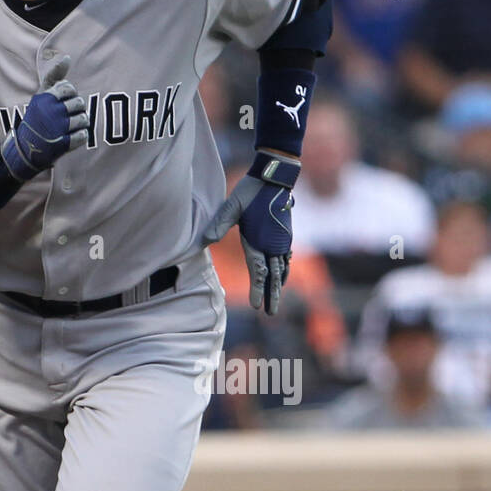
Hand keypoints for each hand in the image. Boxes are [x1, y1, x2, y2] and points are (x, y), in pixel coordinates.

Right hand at [1, 55, 88, 179]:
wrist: (27, 147)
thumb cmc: (38, 116)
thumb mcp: (42, 94)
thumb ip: (55, 75)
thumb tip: (67, 56)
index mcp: (45, 98)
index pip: (69, 88)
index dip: (68, 95)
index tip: (61, 102)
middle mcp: (51, 112)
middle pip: (79, 103)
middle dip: (75, 109)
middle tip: (65, 116)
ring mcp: (58, 129)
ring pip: (84, 119)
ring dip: (79, 123)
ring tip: (69, 126)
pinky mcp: (63, 145)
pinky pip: (83, 135)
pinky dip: (80, 136)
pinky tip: (71, 136)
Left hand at [203, 172, 293, 314]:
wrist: (275, 176)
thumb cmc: (251, 191)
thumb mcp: (232, 206)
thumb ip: (219, 224)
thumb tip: (204, 241)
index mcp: (260, 240)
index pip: (259, 272)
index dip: (257, 290)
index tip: (256, 306)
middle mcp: (273, 243)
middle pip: (274, 276)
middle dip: (272, 295)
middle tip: (271, 313)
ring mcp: (282, 239)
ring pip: (282, 268)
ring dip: (279, 284)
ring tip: (276, 299)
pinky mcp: (285, 234)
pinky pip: (286, 257)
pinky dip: (284, 269)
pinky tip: (283, 275)